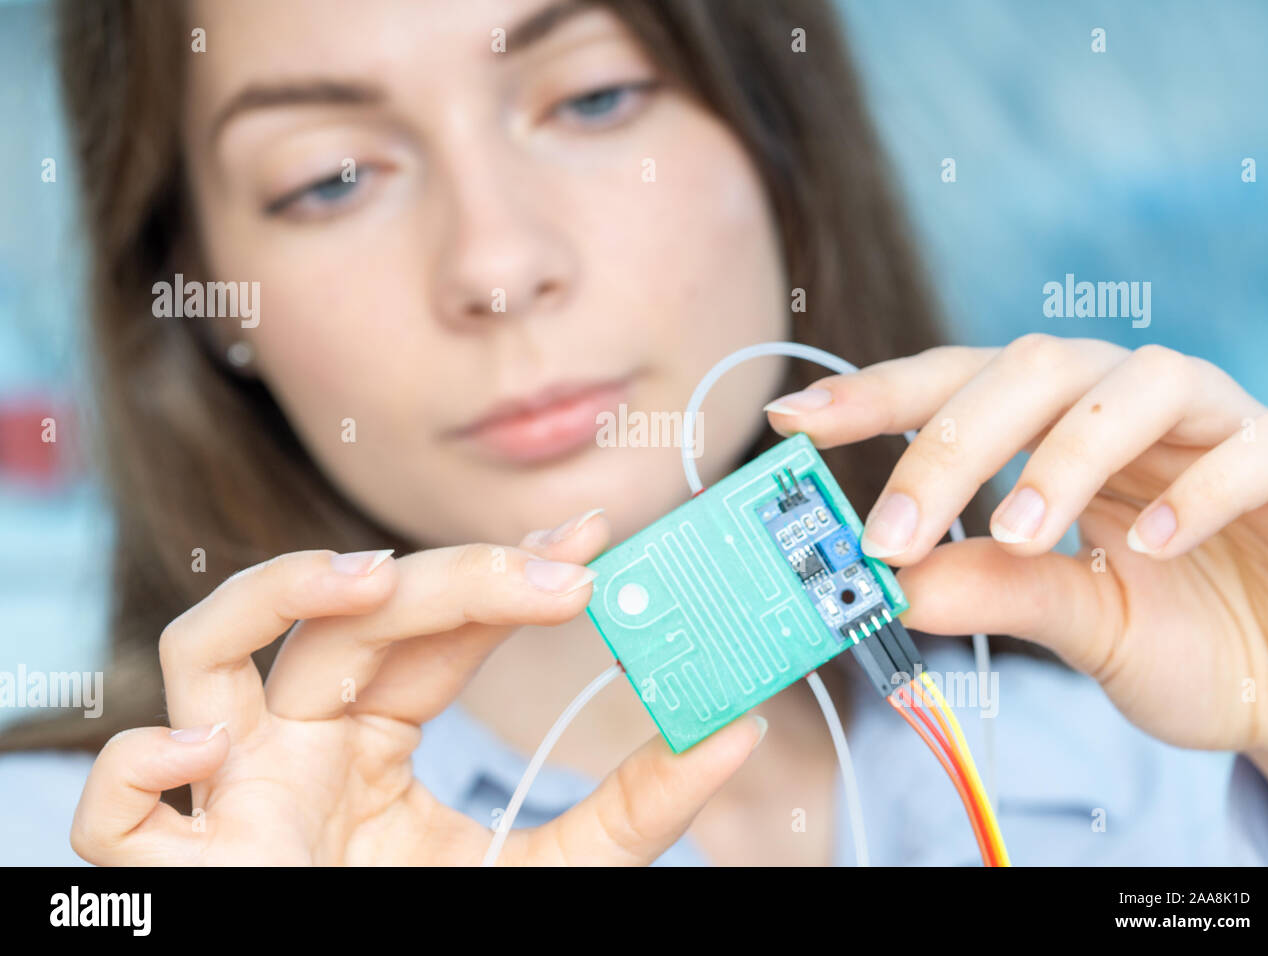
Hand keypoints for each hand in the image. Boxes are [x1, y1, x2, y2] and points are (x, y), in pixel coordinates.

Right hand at [70, 510, 763, 864]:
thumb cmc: (424, 934)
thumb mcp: (548, 869)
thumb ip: (635, 808)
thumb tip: (738, 730)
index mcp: (368, 747)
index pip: (431, 631)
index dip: (503, 574)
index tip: (589, 537)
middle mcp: (292, 749)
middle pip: (349, 624)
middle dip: (451, 579)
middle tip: (561, 569)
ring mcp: (222, 794)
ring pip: (208, 652)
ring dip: (277, 596)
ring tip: (376, 581)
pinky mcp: (163, 864)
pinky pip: (114, 801)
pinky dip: (139, 765)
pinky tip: (210, 756)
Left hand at [766, 334, 1267, 825]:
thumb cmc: (1194, 634)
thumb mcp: (1080, 626)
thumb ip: (997, 593)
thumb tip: (889, 585)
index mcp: (1065, 436)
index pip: (962, 387)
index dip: (877, 393)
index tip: (792, 419)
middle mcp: (1135, 412)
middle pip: (1035, 368)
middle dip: (953, 446)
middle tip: (893, 535)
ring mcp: (1222, 428)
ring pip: (1140, 383)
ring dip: (1065, 455)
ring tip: (1017, 534)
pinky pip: (1259, 443)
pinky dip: (1202, 485)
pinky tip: (1150, 543)